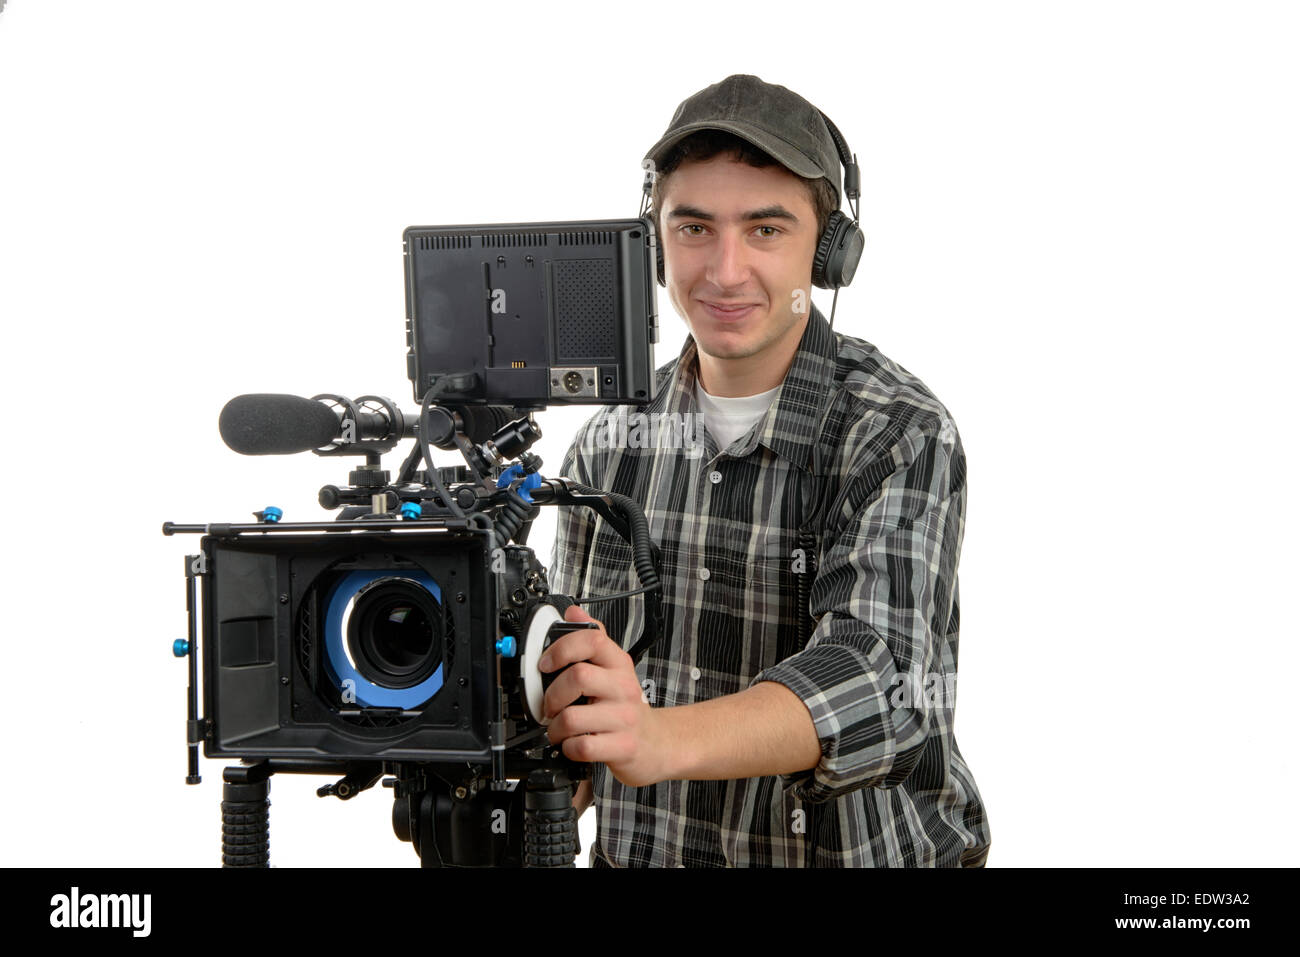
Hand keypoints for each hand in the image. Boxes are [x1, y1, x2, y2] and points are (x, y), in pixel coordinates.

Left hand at [539, 605, 667, 787]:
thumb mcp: (614, 668)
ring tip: (559, 729)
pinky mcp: (622, 746)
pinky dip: (568, 747)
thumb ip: (593, 639)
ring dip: (555, 727)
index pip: (592, 640)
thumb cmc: (626, 705)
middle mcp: (623, 688)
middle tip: (549, 705)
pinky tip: (572, 744)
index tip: (545, 664)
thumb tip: (573, 612)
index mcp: (619, 664)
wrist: (655, 742)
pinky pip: (582, 746)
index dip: (561, 648)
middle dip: (552, 695)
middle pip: (578, 677)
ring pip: (572, 717)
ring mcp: (624, 718)